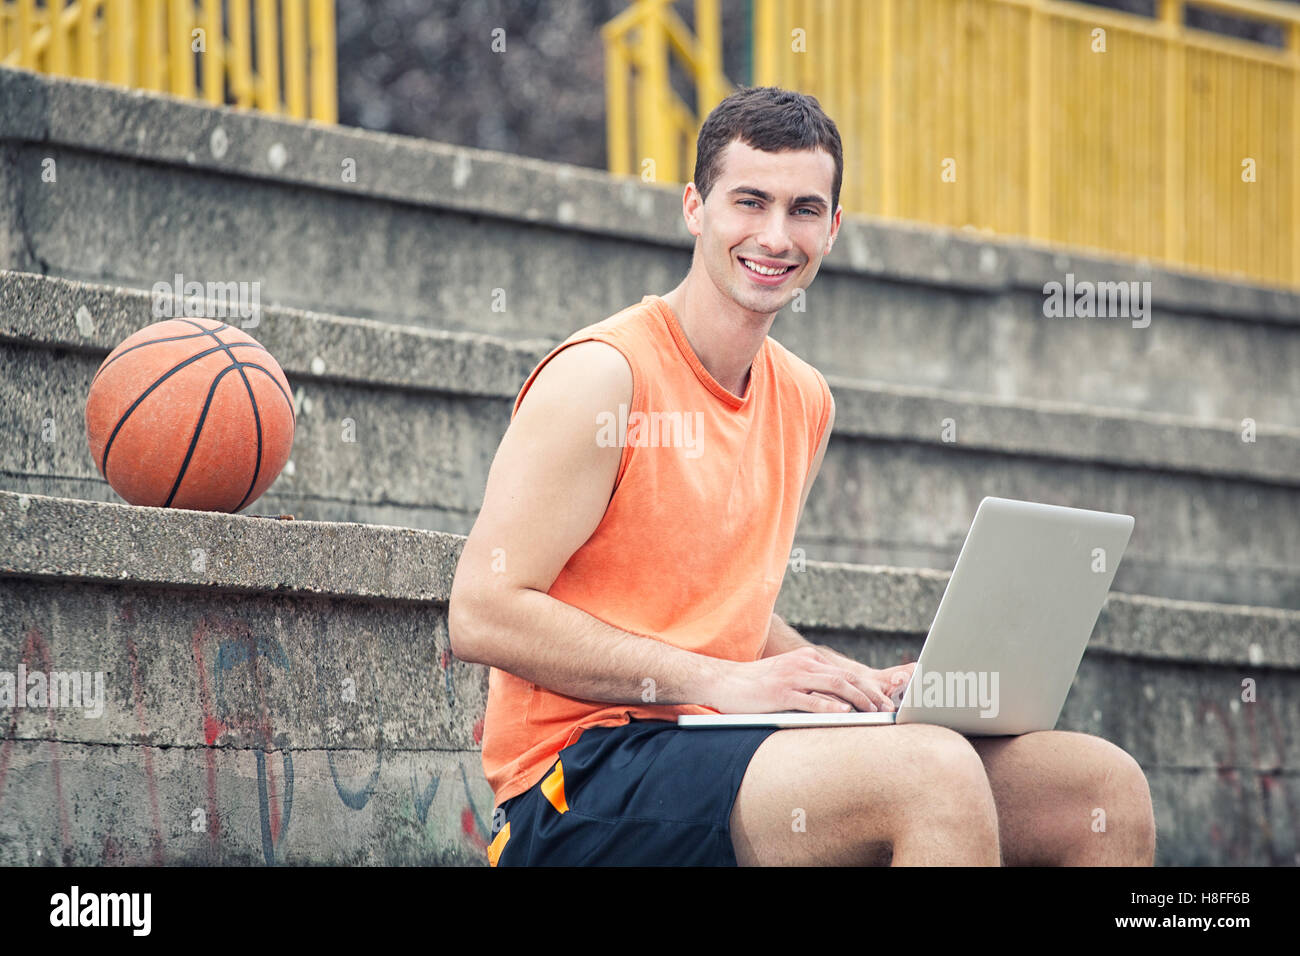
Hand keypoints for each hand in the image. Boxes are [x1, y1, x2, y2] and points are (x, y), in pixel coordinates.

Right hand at [709, 647, 901, 713]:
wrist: (723, 681)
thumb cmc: (756, 685)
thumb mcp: (787, 677)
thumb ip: (810, 684)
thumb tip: (838, 703)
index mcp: (807, 659)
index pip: (845, 673)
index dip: (868, 687)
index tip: (884, 702)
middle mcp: (803, 663)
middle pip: (846, 678)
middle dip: (870, 694)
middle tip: (886, 710)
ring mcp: (792, 677)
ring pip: (834, 686)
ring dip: (858, 700)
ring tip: (874, 713)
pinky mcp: (781, 692)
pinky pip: (811, 700)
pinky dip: (831, 707)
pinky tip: (845, 715)